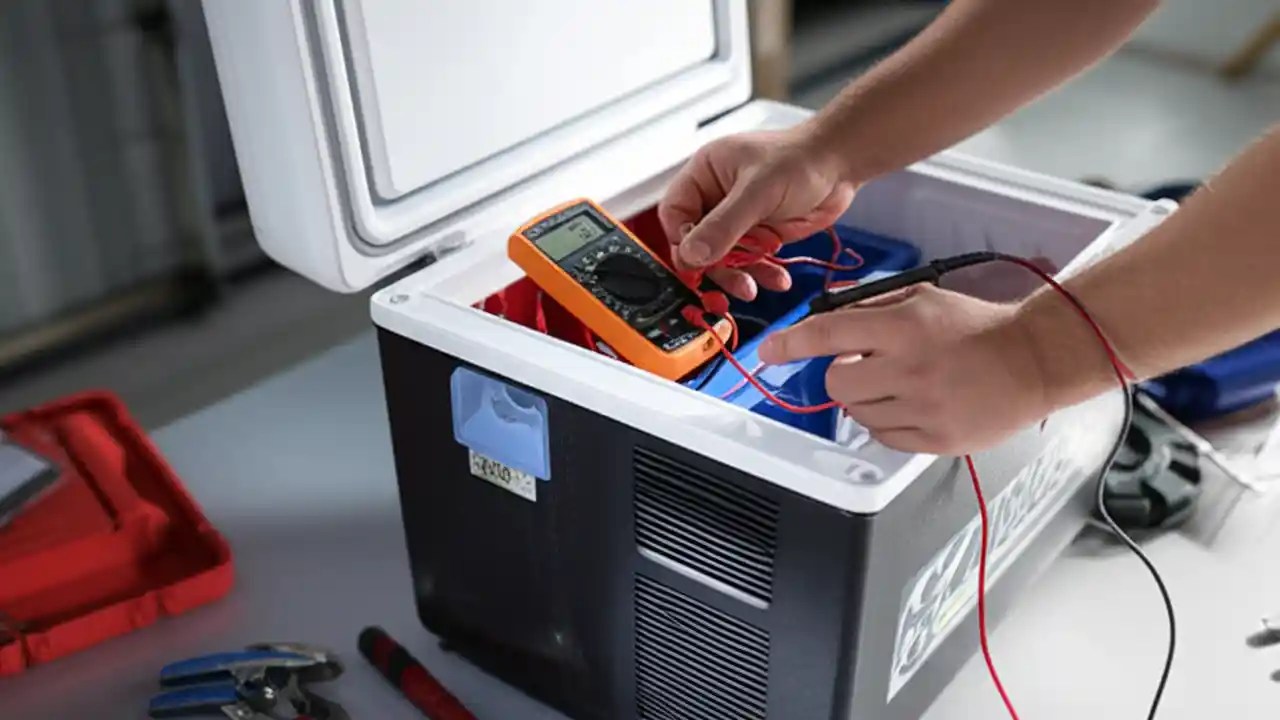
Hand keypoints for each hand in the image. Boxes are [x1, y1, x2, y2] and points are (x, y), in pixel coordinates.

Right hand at [658, 128, 855, 300]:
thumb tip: (692, 254)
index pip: (675, 214)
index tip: (696, 263)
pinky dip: (762, 274)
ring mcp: (738, 218)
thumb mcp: (759, 191)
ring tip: (753, 288)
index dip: (682, 240)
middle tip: (728, 285)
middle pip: (697, 242)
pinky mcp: (759, 234)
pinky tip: (777, 280)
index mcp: (705, 174)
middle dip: (713, 267)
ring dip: (738, 276)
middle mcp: (716, 197)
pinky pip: (750, 262)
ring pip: (723, 258)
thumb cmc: (801, 159)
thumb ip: (724, 225)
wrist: (842, 165)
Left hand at [757, 284, 1050, 454]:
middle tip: (868, 366)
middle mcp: (909, 369)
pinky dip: (887, 424)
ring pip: (857, 414)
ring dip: (866, 400)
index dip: (792, 344)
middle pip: (836, 384)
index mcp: (904, 327)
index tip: (770, 352)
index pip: (828, 334)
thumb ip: (871, 305)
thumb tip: (826, 309)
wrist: (1033, 360)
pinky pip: (883, 438)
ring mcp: (922, 409)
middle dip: (842, 375)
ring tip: (900, 385)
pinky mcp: (935, 440)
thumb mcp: (923, 297)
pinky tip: (913, 406)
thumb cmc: (977, 326)